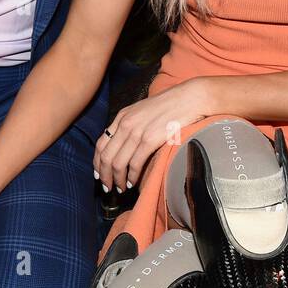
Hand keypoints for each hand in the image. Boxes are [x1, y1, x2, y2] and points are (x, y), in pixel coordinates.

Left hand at [94, 78, 212, 193]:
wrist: (189, 98)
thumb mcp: (143, 110)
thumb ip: (131, 124)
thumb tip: (125, 144)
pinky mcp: (150, 139)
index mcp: (122, 116)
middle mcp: (126, 124)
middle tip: (108, 188)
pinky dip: (132, 176)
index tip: (99, 174)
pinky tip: (133, 183)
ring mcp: (137, 131)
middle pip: (106, 156)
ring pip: (118, 163)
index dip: (97, 163)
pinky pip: (135, 163)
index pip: (101, 144)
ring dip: (117, 179)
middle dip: (104, 176)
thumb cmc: (170, 105)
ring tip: (120, 189)